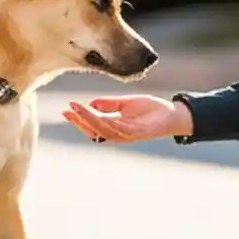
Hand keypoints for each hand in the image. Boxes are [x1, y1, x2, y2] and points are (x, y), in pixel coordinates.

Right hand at [62, 95, 192, 144]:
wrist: (171, 114)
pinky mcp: (134, 132)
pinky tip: (93, 110)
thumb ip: (109, 105)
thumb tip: (91, 103)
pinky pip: (113, 126)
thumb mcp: (125, 104)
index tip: (67, 108)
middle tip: (67, 110)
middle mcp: (118, 134)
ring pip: (100, 129)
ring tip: (76, 108)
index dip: (79, 119)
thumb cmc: (150, 110)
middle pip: (93, 130)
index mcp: (115, 127)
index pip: (92, 126)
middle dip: (79, 121)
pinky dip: (101, 119)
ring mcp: (125, 134)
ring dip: (86, 119)